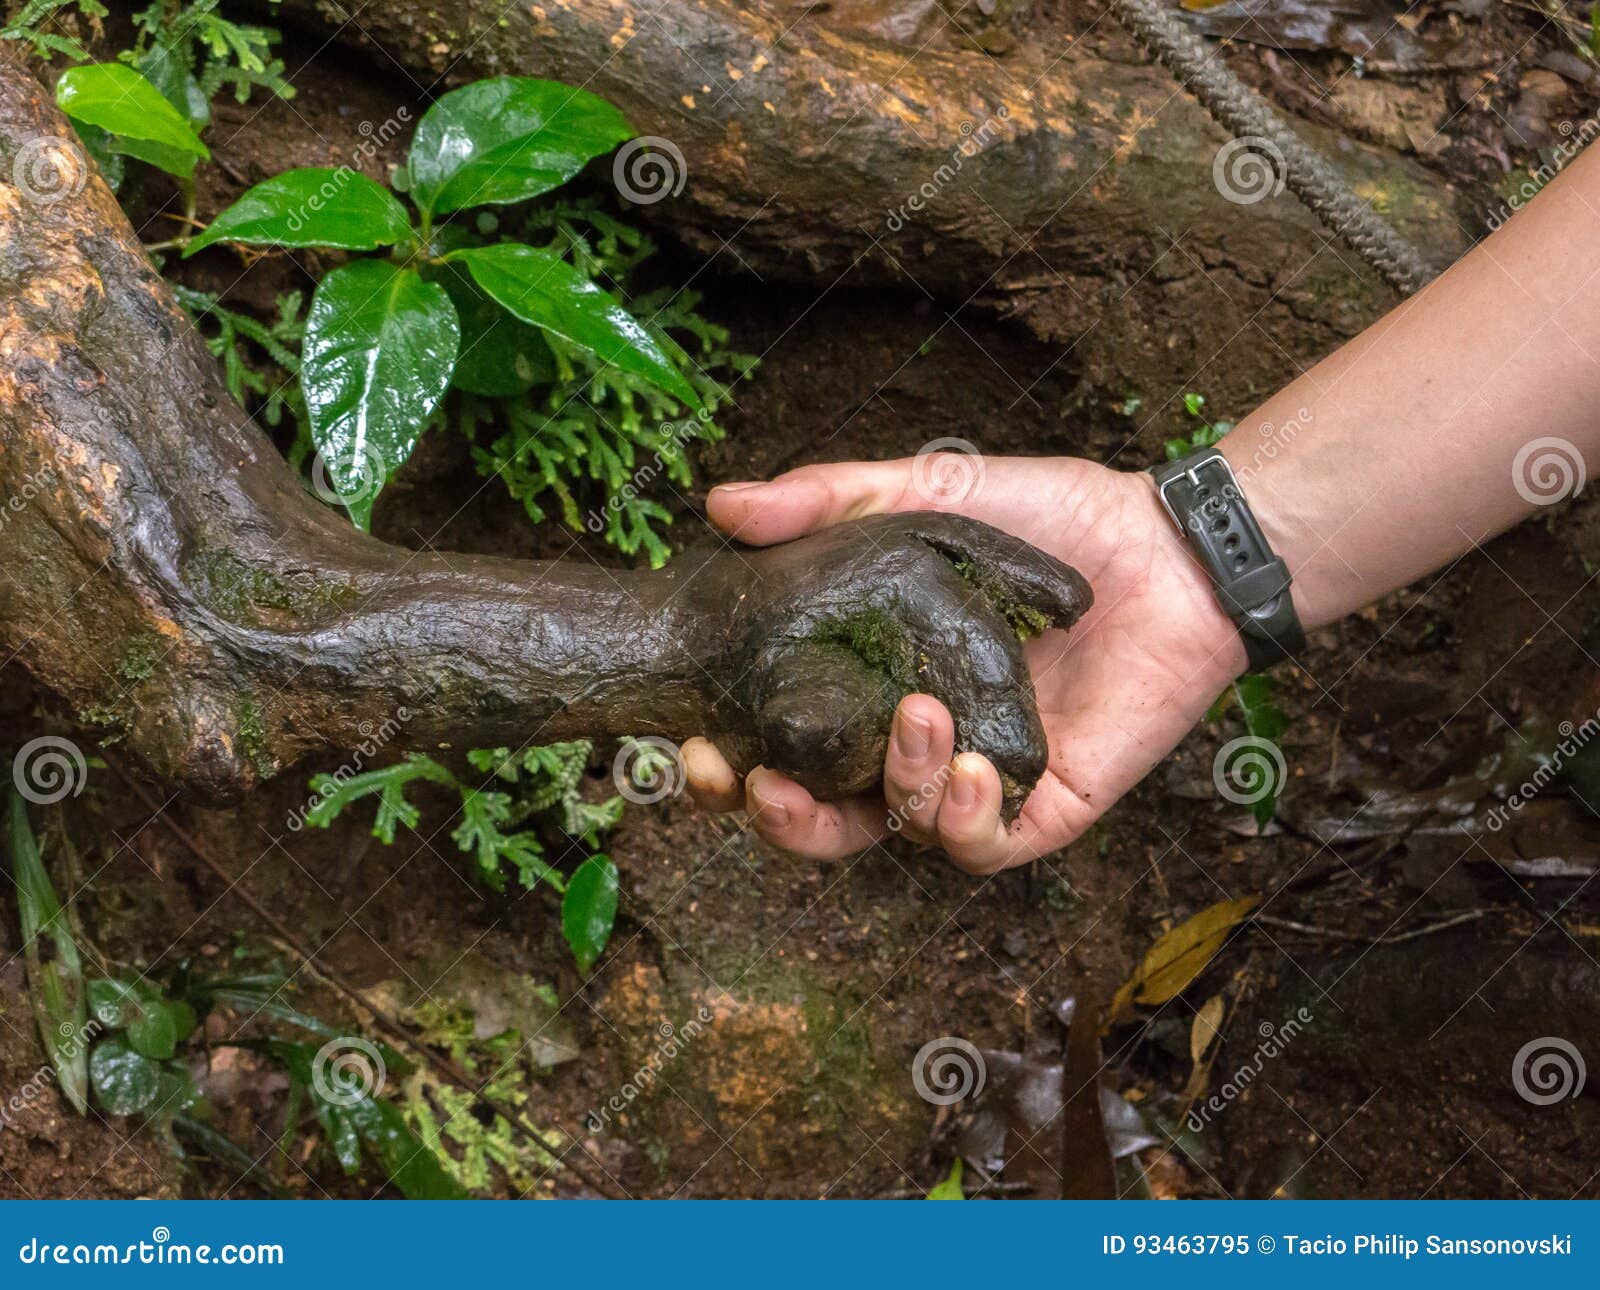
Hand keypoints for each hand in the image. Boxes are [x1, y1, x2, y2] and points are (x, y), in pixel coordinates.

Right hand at [682, 454, 1248, 871]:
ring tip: (912, 712)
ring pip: (901, 834)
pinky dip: (962, 821)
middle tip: (751, 784)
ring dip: (889, 788)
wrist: (1166, 543)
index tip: (692, 743)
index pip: (786, 751)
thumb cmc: (1051, 518)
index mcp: (875, 689)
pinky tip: (963, 766)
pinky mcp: (1046, 804)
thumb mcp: (925, 494)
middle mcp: (917, 748)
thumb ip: (829, 499)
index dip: (729, 767)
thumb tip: (720, 506)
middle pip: (826, 821)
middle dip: (779, 820)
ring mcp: (979, 782)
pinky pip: (986, 847)